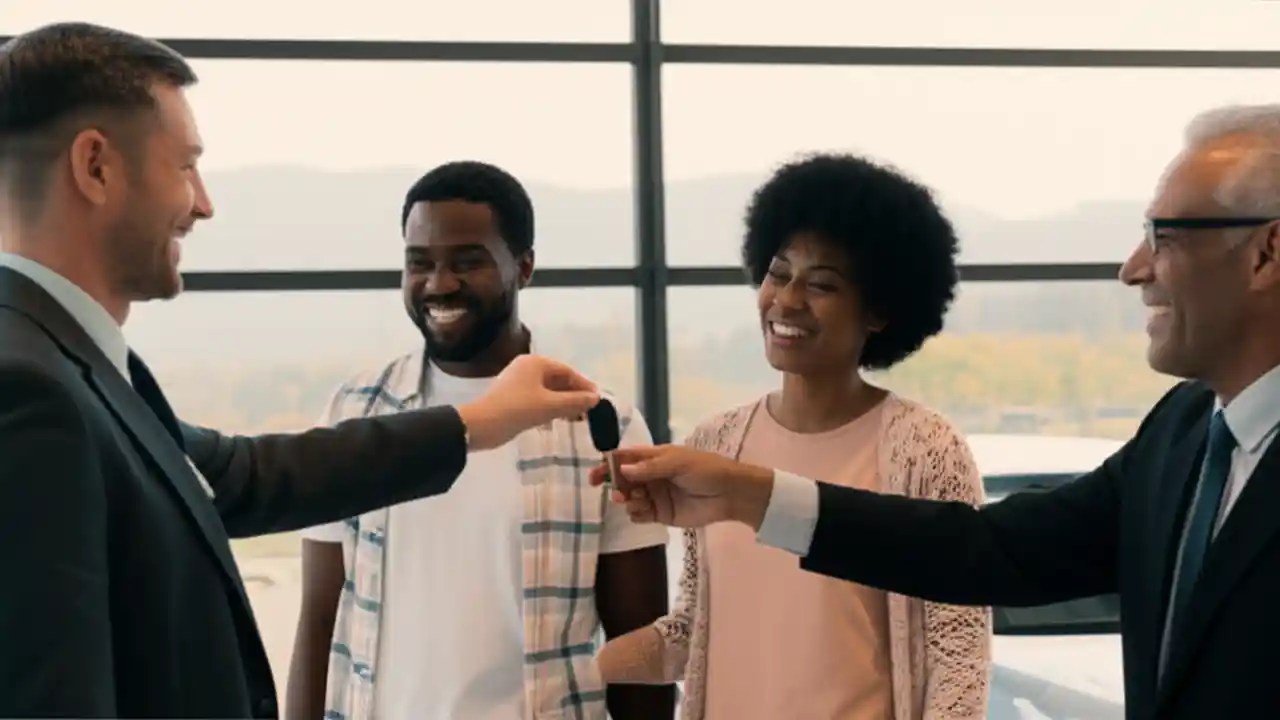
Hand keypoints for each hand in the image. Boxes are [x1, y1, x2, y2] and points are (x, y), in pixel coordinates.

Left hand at [457, 354, 598, 450]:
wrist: (480, 425)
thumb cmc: (517, 410)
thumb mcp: (549, 406)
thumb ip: (575, 401)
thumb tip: (596, 398)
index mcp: (535, 363)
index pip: (567, 371)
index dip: (584, 385)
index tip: (597, 400)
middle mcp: (527, 368)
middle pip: (558, 379)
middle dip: (574, 395)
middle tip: (589, 411)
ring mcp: (519, 383)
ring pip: (548, 390)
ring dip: (563, 402)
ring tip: (577, 417)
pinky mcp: (513, 397)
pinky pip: (539, 398)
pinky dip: (550, 407)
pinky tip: (558, 419)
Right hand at [587, 445, 774, 529]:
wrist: (730, 494)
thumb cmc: (706, 470)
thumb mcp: (678, 462)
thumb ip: (650, 466)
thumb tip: (623, 468)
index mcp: (654, 457)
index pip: (625, 458)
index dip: (608, 465)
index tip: (595, 475)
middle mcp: (650, 476)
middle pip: (622, 480)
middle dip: (614, 485)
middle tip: (614, 492)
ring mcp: (655, 495)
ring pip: (629, 498)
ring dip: (626, 500)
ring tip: (636, 501)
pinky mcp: (660, 514)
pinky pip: (639, 515)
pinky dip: (636, 514)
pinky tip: (643, 511)